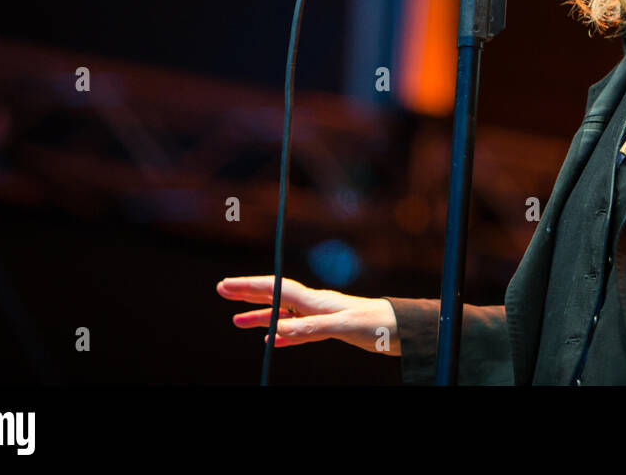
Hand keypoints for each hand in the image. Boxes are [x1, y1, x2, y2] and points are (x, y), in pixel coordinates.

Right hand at [216, 276, 399, 354]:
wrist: (404, 329)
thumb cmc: (377, 324)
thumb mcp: (341, 326)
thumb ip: (309, 328)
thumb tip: (275, 332)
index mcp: (316, 300)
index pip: (275, 289)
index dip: (248, 287)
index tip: (224, 285)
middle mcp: (316, 304)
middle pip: (275, 295)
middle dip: (247, 293)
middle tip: (221, 290)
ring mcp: (323, 315)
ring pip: (283, 313)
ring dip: (259, 315)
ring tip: (236, 320)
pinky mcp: (331, 329)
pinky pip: (298, 330)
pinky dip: (281, 333)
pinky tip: (273, 339)